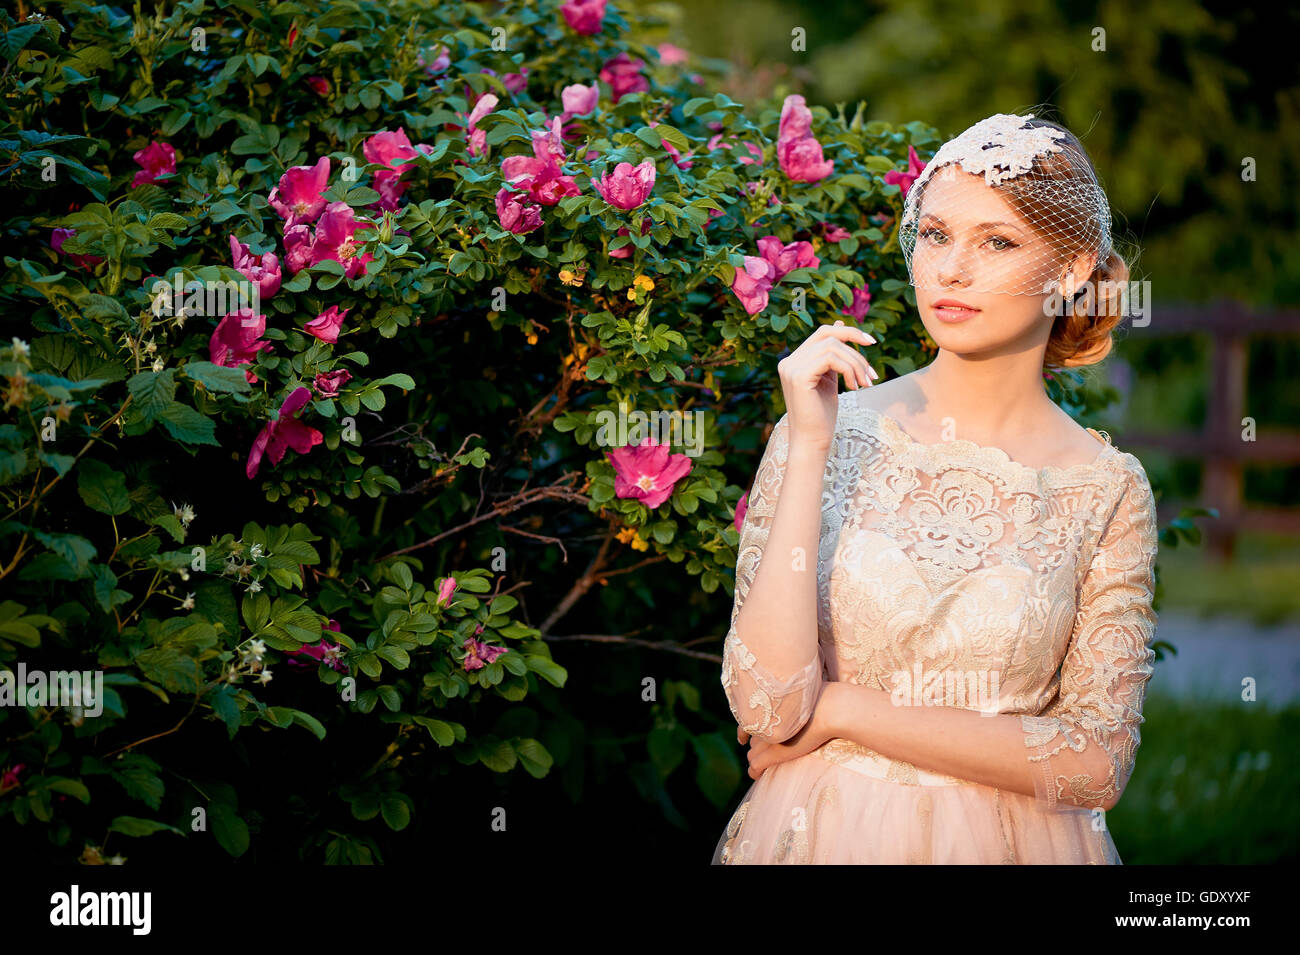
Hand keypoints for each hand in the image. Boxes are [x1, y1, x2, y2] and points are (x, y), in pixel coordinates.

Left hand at [738, 681, 839, 779]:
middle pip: (752, 738)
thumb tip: (799, 698)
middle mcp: (765, 722)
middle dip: (755, 746)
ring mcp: (768, 738)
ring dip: (755, 759)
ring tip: (760, 764)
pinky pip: (756, 766)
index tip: (744, 737)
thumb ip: (794, 699)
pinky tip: (757, 776)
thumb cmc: (825, 699)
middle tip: (761, 752)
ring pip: (752, 753)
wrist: (830, 710)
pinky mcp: (774, 753)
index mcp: (769, 707)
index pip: (747, 720)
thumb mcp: (804, 695)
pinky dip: (755, 772)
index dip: (745, 731)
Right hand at [778, 321, 877, 452]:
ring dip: (856, 364)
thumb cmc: (822, 415)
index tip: (872, 343)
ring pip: (832, 347)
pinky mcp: (798, 376)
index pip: (823, 333)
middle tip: (872, 371)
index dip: (848, 332)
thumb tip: (839, 323)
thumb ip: (834, 355)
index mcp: (794, 361)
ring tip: (865, 384)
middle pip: (827, 335)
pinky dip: (849, 370)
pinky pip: (831, 359)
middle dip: (855, 346)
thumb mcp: (830, 378)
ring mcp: (791, 368)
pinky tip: (854, 387)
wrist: (812, 442)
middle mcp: (789, 361)